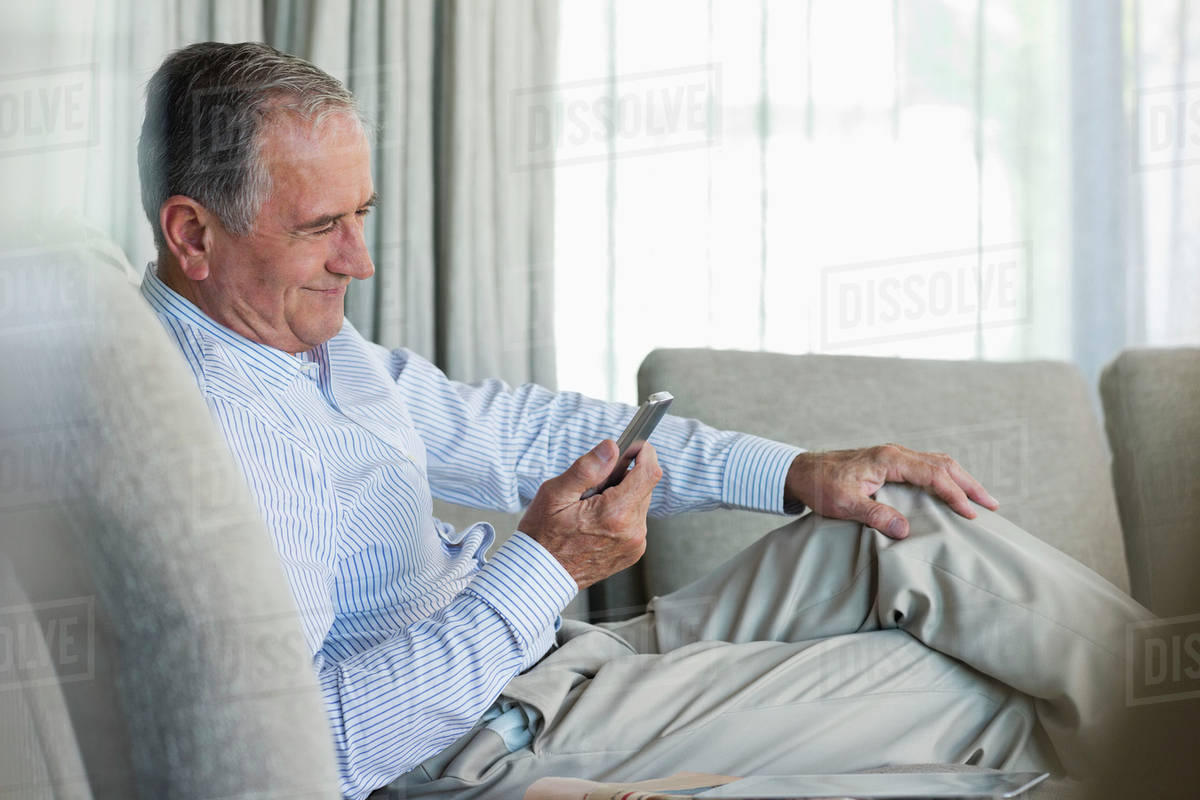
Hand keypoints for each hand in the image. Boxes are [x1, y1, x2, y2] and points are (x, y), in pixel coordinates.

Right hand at [519, 440, 661, 588]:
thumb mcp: (555, 494)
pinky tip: (597, 521)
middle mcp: (631, 531)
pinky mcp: (633, 553)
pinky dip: (621, 514)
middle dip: (625, 476)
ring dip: (622, 495)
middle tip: (594, 484)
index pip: (649, 473)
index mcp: (614, 514)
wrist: (540, 574)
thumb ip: (586, 469)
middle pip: (645, 486)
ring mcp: (634, 545)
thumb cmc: (542, 536)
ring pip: (640, 503)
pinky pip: (635, 521)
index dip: (644, 453)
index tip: (634, 446)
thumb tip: (611, 448)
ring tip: (592, 506)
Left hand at [784, 444, 998, 538]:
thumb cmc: (820, 486)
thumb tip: (905, 531)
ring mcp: (893, 457)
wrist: (801, 471)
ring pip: (936, 463)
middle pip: (942, 464)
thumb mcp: (844, 504)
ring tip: (979, 499)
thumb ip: (874, 515)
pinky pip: (925, 467)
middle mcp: (895, 453)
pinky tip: (950, 492)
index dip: (955, 494)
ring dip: (959, 480)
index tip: (971, 513)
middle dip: (969, 484)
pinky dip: (944, 478)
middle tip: (993, 505)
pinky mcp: (889, 464)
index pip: (933, 475)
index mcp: (889, 459)